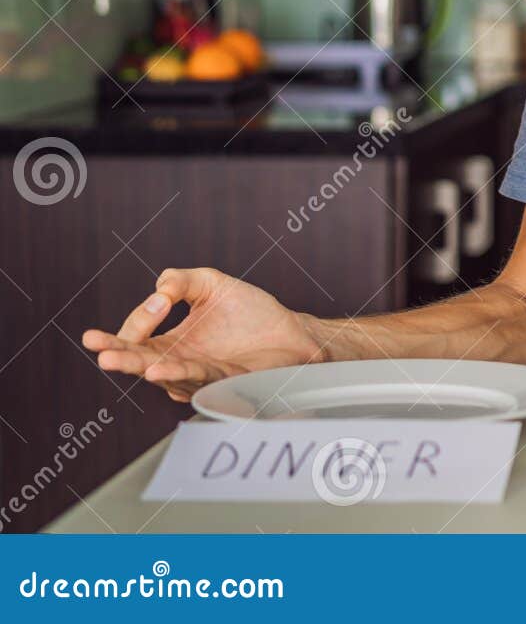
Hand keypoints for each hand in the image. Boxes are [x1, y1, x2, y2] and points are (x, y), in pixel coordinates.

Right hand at [82, 267, 322, 401]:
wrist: (290, 332)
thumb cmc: (251, 312)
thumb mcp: (211, 284)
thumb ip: (180, 281)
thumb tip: (157, 290)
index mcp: (170, 342)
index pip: (137, 337)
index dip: (137, 322)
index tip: (158, 302)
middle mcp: (178, 363)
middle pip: (140, 360)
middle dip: (117, 354)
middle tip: (97, 348)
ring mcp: (199, 376)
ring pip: (163, 372)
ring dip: (140, 366)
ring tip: (115, 359)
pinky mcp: (223, 382)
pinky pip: (196, 378)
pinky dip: (175, 375)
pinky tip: (158, 371)